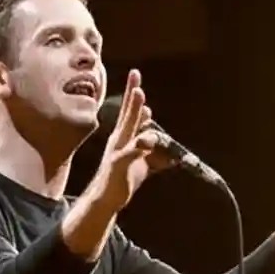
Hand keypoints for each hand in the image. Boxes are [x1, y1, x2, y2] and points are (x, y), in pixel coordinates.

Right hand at [91, 69, 177, 209]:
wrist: (106, 198)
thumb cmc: (123, 178)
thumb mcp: (143, 163)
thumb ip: (155, 154)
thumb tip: (168, 148)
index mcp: (124, 136)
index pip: (129, 111)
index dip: (133, 94)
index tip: (136, 75)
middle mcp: (119, 140)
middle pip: (128, 114)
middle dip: (133, 96)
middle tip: (136, 77)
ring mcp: (118, 151)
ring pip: (128, 130)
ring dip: (134, 116)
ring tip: (143, 104)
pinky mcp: (119, 165)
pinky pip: (131, 154)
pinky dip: (140, 147)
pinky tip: (148, 140)